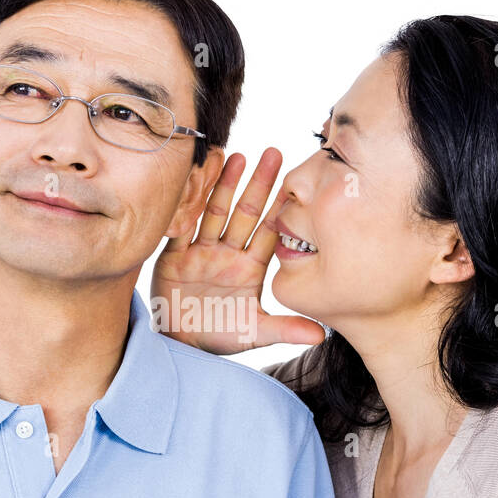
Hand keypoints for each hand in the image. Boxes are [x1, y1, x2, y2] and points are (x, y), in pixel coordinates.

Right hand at [152, 148, 326, 353]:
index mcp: (250, 268)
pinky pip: (182, 225)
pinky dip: (188, 204)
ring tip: (236, 155)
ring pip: (215, 211)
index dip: (281, 208)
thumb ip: (285, 329)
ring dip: (225, 184)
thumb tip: (322, 335)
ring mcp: (202, 252)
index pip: (269, 232)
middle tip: (274, 153)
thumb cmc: (218, 338)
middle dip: (259, 184)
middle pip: (245, 213)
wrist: (179, 345)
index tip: (294, 184)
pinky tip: (195, 178)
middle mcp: (228, 254)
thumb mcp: (253, 333)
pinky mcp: (175, 255)